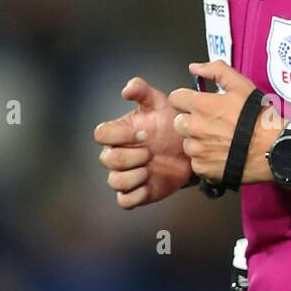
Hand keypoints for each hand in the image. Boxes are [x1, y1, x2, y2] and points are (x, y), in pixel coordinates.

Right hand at [94, 76, 192, 208]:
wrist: (190, 149)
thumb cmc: (169, 124)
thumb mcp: (159, 103)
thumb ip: (142, 91)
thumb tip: (127, 89)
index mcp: (118, 134)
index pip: (100, 134)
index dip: (120, 135)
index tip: (145, 132)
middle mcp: (117, 155)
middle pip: (108, 160)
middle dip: (132, 156)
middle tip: (152, 152)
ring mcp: (126, 175)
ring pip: (115, 181)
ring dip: (135, 176)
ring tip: (152, 167)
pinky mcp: (136, 193)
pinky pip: (125, 201)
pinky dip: (137, 195)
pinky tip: (151, 183)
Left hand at [168, 60, 281, 185]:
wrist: (272, 149)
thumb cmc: (259, 118)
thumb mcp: (241, 85)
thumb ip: (216, 70)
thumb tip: (195, 67)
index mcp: (201, 105)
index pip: (175, 98)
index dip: (186, 99)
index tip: (196, 104)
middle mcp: (194, 127)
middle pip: (179, 122)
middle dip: (191, 121)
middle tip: (211, 124)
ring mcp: (197, 150)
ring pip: (187, 143)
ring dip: (198, 141)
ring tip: (218, 140)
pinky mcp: (202, 168)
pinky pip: (196, 162)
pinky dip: (205, 159)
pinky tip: (221, 154)